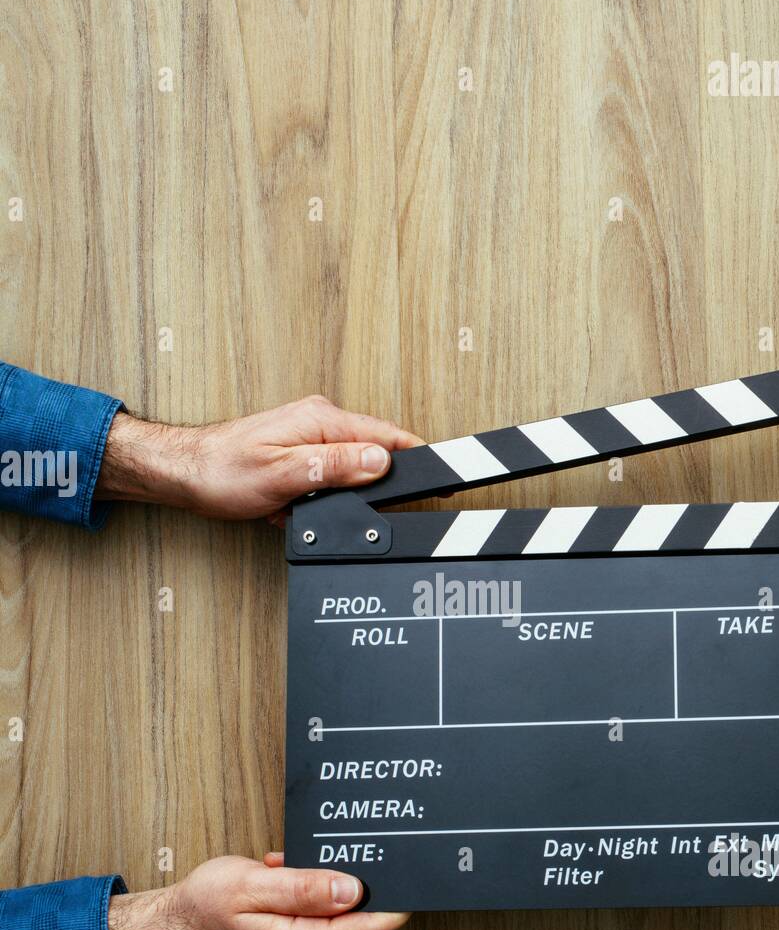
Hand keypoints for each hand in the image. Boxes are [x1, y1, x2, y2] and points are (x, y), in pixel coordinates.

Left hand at [97, 394, 422, 520]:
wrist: (184, 473)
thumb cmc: (221, 472)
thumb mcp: (283, 474)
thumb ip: (335, 466)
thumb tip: (379, 461)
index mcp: (322, 420)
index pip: (387, 436)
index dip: (419, 458)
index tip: (444, 475)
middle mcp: (319, 421)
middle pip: (375, 451)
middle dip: (377, 485)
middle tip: (375, 509)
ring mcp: (310, 435)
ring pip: (352, 466)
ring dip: (342, 494)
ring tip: (310, 508)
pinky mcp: (300, 451)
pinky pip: (329, 474)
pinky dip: (321, 496)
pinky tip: (298, 507)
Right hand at [107, 852, 408, 929]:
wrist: (178, 927)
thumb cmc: (206, 906)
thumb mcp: (253, 885)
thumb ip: (305, 888)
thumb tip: (354, 889)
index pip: (370, 929)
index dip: (394, 901)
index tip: (405, 873)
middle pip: (358, 919)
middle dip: (341, 881)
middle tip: (304, 861)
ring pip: (340, 914)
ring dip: (320, 884)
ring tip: (283, 869)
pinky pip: (325, 919)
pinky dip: (310, 895)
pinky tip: (284, 880)